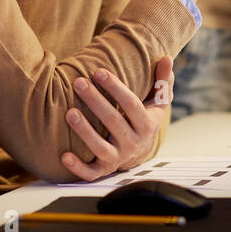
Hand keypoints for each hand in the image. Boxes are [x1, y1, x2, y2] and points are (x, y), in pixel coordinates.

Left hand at [62, 57, 174, 178]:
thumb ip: (163, 81)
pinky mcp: (104, 170)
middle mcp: (133, 143)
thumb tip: (166, 57)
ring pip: (101, 147)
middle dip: (95, 101)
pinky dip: (78, 168)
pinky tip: (64, 155)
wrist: (140, 152)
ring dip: (85, 131)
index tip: (98, 71)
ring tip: (69, 112)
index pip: (132, 104)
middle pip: (113, 121)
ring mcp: (118, 158)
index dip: (115, 88)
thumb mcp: (158, 102)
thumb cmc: (145, 119)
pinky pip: (91, 173)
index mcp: (147, 124)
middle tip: (78, 82)